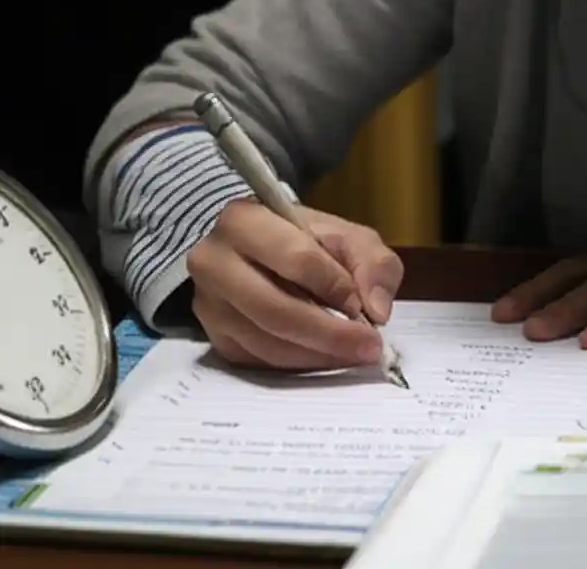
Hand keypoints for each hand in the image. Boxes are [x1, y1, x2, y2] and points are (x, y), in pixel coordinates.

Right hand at [187, 200, 403, 370]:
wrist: (251, 251)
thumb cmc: (301, 240)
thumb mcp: (344, 235)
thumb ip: (372, 263)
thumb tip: (377, 310)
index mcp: (244, 221)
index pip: (297, 259)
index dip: (337, 287)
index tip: (365, 306)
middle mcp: (214, 263)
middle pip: (276, 310)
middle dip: (330, 334)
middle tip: (369, 347)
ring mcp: (209, 305)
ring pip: (267, 343)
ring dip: (318, 355)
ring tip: (353, 354)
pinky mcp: (215, 338)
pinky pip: (259, 361)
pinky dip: (299, 364)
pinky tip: (324, 357)